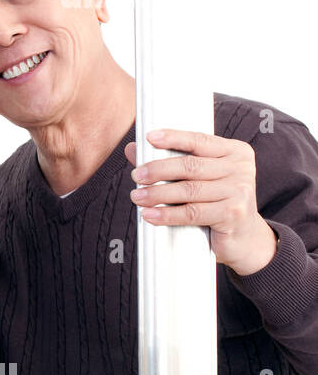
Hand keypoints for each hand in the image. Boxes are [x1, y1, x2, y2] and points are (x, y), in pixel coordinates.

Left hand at [126, 128, 277, 276]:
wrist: (243, 236)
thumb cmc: (215, 201)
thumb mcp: (197, 178)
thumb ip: (168, 162)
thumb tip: (132, 148)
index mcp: (234, 151)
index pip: (199, 140)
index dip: (173, 138)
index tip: (149, 137)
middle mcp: (241, 168)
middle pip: (191, 166)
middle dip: (158, 170)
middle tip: (136, 176)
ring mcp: (240, 191)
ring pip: (189, 190)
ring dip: (158, 194)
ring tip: (137, 197)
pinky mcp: (233, 214)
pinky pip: (193, 213)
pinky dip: (168, 214)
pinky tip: (150, 215)